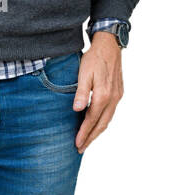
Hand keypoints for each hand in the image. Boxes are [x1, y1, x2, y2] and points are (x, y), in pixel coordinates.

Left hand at [74, 32, 123, 152]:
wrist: (109, 46)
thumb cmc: (93, 58)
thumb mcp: (83, 73)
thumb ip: (80, 92)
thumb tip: (77, 110)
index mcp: (103, 95)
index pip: (92, 120)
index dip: (84, 133)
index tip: (76, 143)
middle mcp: (113, 98)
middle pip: (102, 124)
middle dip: (91, 138)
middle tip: (80, 148)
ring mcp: (117, 96)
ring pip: (107, 120)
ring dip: (97, 132)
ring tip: (87, 141)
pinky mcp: (118, 93)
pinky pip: (110, 113)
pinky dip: (103, 122)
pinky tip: (96, 125)